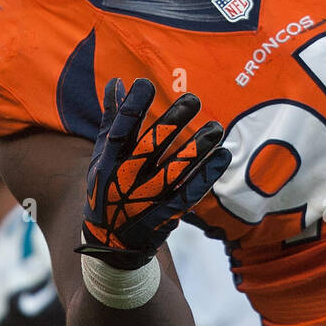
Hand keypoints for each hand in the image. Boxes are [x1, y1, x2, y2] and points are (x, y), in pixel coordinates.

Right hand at [79, 78, 230, 269]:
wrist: (109, 244)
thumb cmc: (107, 188)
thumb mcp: (102, 156)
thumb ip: (112, 120)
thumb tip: (117, 81)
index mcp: (107, 163)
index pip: (119, 130)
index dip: (132, 107)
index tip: (146, 84)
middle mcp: (125, 181)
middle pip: (150, 148)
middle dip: (172, 123)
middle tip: (193, 99)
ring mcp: (145, 201)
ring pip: (174, 171)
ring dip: (197, 148)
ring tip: (216, 127)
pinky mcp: (165, 217)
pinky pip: (189, 194)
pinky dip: (207, 176)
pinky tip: (223, 156)